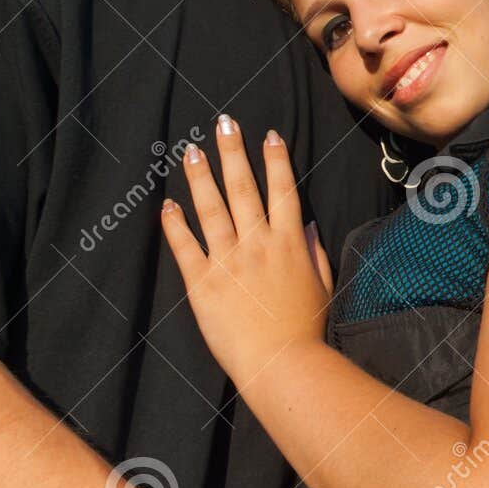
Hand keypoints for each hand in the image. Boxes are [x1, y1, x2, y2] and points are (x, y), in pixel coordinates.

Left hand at [160, 116, 333, 385]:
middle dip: (232, 152)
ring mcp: (228, 261)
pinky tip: (167, 203)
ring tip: (190, 151)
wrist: (281, 364)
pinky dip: (175, 224)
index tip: (268, 135)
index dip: (276, 160)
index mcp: (289, 243)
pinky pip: (185, 247)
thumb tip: (305, 225)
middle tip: (222, 123)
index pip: (282, 190)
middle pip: (243, 188)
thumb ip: (313, 252)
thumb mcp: (321, 285)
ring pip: (211, 208)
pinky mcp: (202, 283)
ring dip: (200, 176)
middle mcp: (258, 243)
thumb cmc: (306, 329)